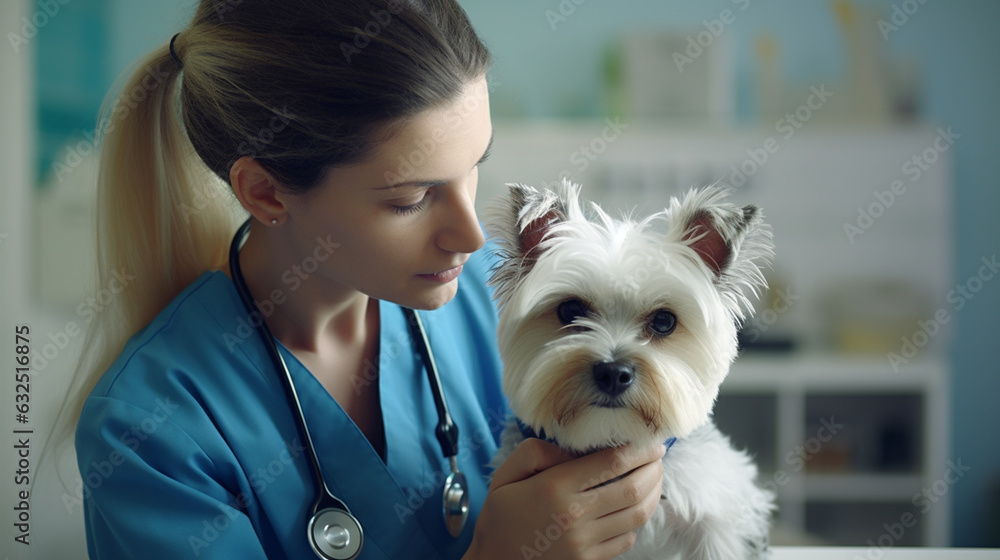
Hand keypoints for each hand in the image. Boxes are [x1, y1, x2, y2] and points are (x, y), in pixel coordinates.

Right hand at [464, 438, 665, 559]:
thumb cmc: (499, 517)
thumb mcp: (505, 475)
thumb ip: (536, 451)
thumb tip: (571, 447)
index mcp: (554, 488)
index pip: (610, 463)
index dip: (637, 449)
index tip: (648, 441)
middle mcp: (575, 515)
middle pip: (632, 488)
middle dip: (653, 468)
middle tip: (658, 455)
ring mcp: (584, 542)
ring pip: (636, 515)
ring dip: (653, 493)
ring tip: (654, 477)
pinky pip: (625, 539)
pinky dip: (636, 521)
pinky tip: (634, 507)